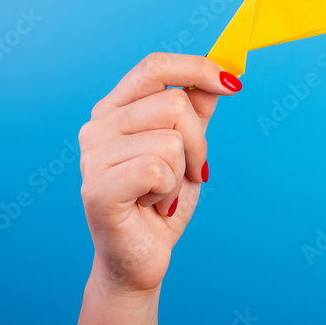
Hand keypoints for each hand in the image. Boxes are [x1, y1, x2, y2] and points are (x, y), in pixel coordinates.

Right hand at [77, 53, 242, 296]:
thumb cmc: (160, 201)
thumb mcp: (187, 148)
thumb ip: (197, 110)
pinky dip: (170, 192)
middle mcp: (97, 127)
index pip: (155, 67)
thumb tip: (221, 74)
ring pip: (172, 140)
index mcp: (115, 110)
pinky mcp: (97, 188)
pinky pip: (159, 170)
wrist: (140, 257)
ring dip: (182, 174)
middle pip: (175, 104)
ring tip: (162, 193)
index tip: (233, 85)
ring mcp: (92, 157)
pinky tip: (154, 206)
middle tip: (186, 173)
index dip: (197, 68)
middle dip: (199, 143)